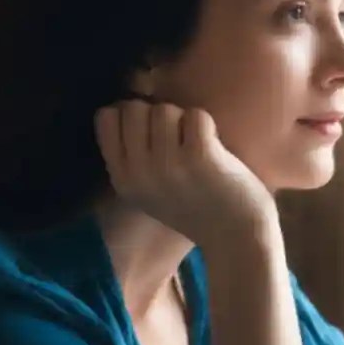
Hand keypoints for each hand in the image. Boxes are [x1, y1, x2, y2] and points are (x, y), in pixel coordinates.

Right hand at [94, 99, 276, 248]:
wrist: (237, 238)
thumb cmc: (198, 209)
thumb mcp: (149, 191)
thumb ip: (133, 156)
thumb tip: (128, 106)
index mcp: (122, 178)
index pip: (106, 118)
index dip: (132, 113)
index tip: (154, 129)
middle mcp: (138, 172)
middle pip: (134, 108)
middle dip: (160, 114)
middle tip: (180, 139)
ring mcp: (167, 165)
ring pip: (165, 109)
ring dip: (185, 120)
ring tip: (198, 146)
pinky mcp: (199, 157)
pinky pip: (196, 115)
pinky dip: (208, 126)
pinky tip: (214, 149)